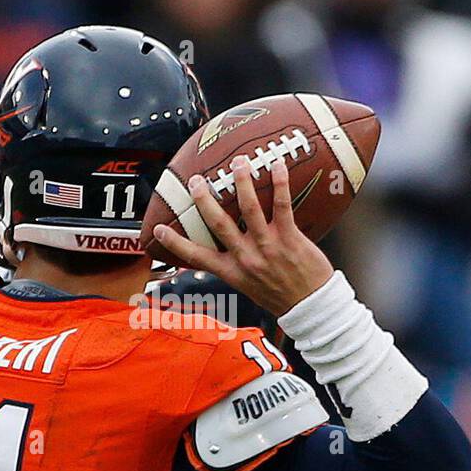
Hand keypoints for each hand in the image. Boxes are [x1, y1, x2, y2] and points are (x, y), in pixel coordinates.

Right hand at [153, 155, 333, 315]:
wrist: (312, 307)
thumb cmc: (279, 296)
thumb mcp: (247, 286)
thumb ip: (232, 267)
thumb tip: (215, 255)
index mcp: (231, 271)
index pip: (196, 256)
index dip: (175, 242)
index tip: (157, 229)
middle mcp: (245, 257)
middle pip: (219, 224)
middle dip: (204, 200)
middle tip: (195, 180)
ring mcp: (267, 246)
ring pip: (249, 209)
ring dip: (242, 183)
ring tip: (238, 163)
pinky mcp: (290, 238)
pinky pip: (282, 207)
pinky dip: (279, 185)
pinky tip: (278, 166)